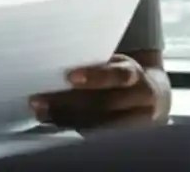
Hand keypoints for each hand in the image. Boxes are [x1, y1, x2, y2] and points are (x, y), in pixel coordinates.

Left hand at [29, 54, 160, 128]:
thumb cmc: (121, 74)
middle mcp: (138, 99)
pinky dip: (73, 129)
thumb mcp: (114, 62)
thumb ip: (94, 61)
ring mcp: (135, 121)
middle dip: (68, 102)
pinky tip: (55, 123)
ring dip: (66, 118)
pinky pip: (97, 135)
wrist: (150, 96)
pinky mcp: (126, 136)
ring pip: (99, 122)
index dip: (97, 76)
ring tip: (42, 112)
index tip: (71, 77)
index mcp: (134, 73)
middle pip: (104, 103)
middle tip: (39, 99)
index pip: (119, 75)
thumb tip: (54, 53)